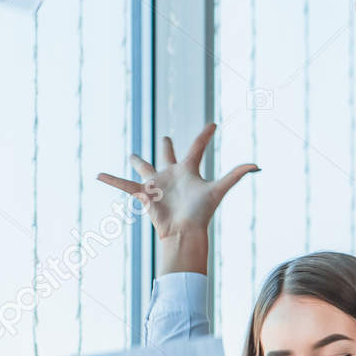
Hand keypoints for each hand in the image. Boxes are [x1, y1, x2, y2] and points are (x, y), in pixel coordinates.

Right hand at [96, 123, 256, 240]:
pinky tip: (98, 175)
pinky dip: (112, 180)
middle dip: (167, 147)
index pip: (197, 147)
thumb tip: (257, 165)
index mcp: (189, 171)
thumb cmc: (201, 212)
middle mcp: (173, 174)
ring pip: (145, 168)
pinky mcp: (144, 193)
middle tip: (166, 139)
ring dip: (138, 161)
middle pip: (169, 156)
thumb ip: (235, 175)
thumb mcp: (218, 189)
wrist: (184, 231)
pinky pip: (124, 185)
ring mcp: (157, 184)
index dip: (205, 135)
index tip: (213, 124)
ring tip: (132, 155)